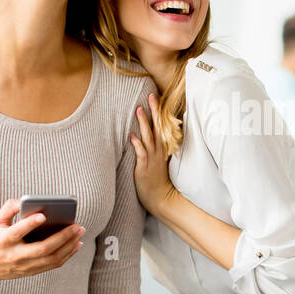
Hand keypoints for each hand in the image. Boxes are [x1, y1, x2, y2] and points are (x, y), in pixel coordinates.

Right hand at [0, 198, 84, 289]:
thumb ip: (9, 208)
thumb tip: (26, 200)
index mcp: (3, 241)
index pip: (17, 232)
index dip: (30, 224)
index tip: (43, 215)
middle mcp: (15, 255)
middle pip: (42, 249)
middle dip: (62, 237)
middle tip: (77, 225)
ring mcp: (24, 266)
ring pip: (51, 259)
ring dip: (69, 246)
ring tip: (79, 233)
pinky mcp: (30, 271)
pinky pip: (52, 265)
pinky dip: (66, 255)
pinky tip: (76, 245)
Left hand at [130, 92, 176, 216]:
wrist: (161, 198)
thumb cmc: (157, 179)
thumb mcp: (158, 160)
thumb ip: (154, 147)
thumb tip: (145, 133)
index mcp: (162, 147)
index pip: (161, 125)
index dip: (158, 111)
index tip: (155, 96)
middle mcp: (158, 150)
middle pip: (157, 127)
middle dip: (154, 111)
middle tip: (151, 95)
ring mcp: (152, 158)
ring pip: (149, 137)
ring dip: (144, 123)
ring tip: (139, 110)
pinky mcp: (144, 167)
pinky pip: (141, 154)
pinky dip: (137, 144)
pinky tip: (132, 136)